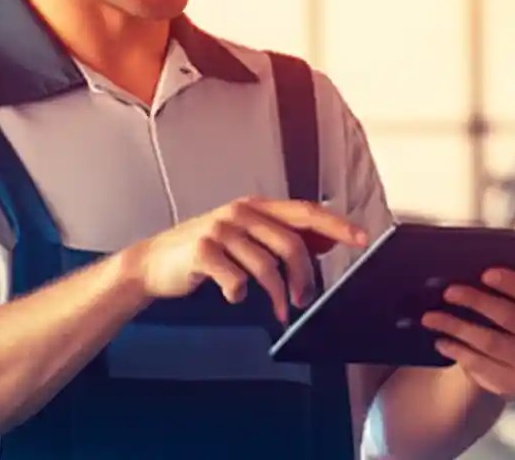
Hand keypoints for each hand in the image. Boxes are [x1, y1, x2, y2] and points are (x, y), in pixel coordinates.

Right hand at [132, 198, 368, 322]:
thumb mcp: (245, 237)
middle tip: (305, 300)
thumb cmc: (206, 251)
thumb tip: (325, 242)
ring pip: (266, 265)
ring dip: (277, 293)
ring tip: (279, 309)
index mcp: (256, 206)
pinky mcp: (202, 251)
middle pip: (290, 242)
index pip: (306, 212)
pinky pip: (235, 279)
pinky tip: (234, 296)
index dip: (336, 225)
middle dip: (305, 276)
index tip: (361, 238)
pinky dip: (238, 294)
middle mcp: (240, 212)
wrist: (153, 262)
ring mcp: (220, 230)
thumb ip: (281, 237)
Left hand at [421, 269, 514, 399]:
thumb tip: (468, 266)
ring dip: (457, 327)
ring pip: (490, 342)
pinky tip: (441, 340)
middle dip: (476, 302)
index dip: (513, 283)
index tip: (485, 274)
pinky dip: (458, 350)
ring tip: (431, 317)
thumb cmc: (514, 310)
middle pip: (510, 317)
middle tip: (448, 292)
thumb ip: (507, 283)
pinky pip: (481, 365)